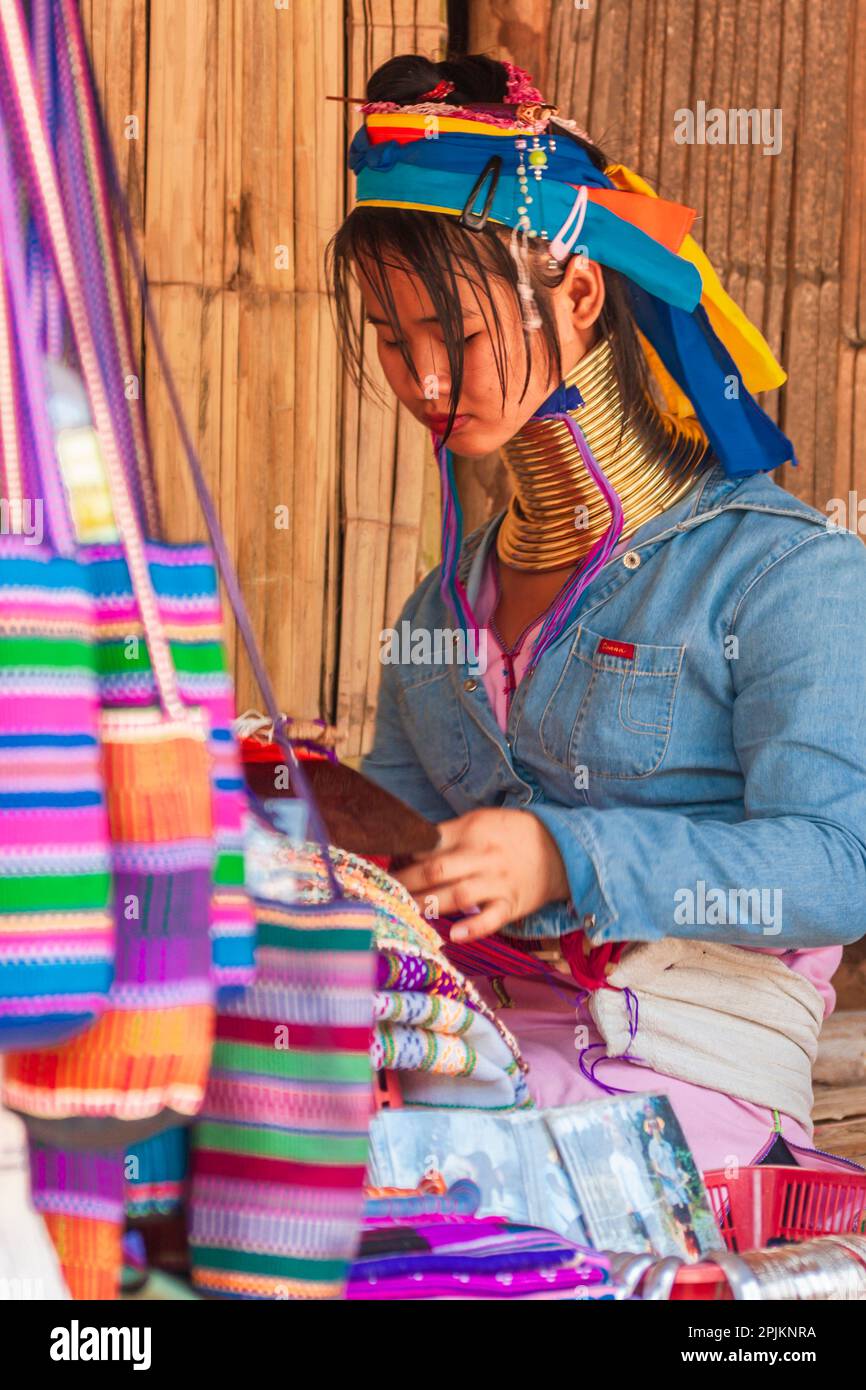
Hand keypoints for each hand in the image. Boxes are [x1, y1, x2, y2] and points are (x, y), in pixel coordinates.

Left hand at [393, 808, 568, 941]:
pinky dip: (473, 927)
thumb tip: (409, 850)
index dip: (404, 855)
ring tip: (403, 913)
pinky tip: (453, 935)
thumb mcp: (480, 822)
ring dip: (428, 905)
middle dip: (406, 882)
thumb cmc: (510, 834)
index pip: (430, 843)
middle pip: (437, 870)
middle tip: (384, 893)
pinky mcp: (512, 904)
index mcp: (472, 831)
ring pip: (458, 895)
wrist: (560, 848)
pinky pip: (492, 918)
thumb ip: (448, 835)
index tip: (384, 866)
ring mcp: (498, 882)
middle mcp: (483, 856)